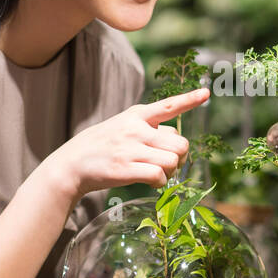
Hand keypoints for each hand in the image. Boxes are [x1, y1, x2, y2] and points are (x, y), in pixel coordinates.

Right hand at [49, 87, 208, 197]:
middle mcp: (135, 129)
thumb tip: (176, 141)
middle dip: (180, 157)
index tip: (206, 94)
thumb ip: (148, 129)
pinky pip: (159, 176)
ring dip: (171, 171)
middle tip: (170, 164)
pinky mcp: (125, 169)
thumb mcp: (122, 127)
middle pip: (180, 143)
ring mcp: (130, 148)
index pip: (168, 106)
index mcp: (136, 115)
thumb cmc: (101, 147)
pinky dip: (161, 183)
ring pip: (173, 160)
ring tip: (159, 173)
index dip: (189, 100)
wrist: (71, 164)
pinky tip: (152, 182)